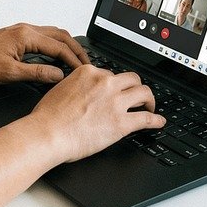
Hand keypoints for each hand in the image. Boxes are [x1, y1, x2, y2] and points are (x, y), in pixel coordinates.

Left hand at [0, 23, 87, 84]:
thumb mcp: (10, 73)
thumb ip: (37, 73)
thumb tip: (58, 75)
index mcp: (26, 36)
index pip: (59, 46)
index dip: (74, 59)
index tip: (84, 70)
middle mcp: (26, 29)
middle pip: (60, 35)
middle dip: (76, 49)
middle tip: (87, 63)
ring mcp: (21, 30)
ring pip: (52, 34)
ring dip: (66, 45)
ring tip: (76, 60)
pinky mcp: (17, 35)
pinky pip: (43, 37)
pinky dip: (55, 45)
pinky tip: (56, 56)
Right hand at [27, 66, 164, 162]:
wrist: (47, 134)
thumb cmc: (48, 117)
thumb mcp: (60, 88)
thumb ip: (76, 86)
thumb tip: (81, 92)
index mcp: (88, 72)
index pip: (109, 74)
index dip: (113, 85)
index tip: (116, 91)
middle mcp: (104, 83)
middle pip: (131, 78)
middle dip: (135, 87)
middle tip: (136, 96)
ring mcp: (115, 102)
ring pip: (143, 92)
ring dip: (148, 99)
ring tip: (149, 106)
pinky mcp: (121, 122)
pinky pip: (146, 118)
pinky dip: (155, 120)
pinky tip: (158, 122)